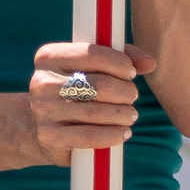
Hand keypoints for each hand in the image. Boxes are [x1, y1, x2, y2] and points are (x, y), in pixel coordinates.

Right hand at [16, 41, 157, 165]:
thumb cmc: (74, 90)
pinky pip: (89, 137)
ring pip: (96, 112)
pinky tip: (123, 133)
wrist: (39, 125)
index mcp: (49, 56)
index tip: (131, 73)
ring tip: (130, 115)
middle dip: (124, 91)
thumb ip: (121, 58)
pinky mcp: (48, 136)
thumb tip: (151, 63)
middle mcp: (41, 81)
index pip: (91, 53)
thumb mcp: (90, 68)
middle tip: (132, 97)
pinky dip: (112, 135)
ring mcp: (42, 110)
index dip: (119, 63)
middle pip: (98, 85)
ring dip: (122, 114)